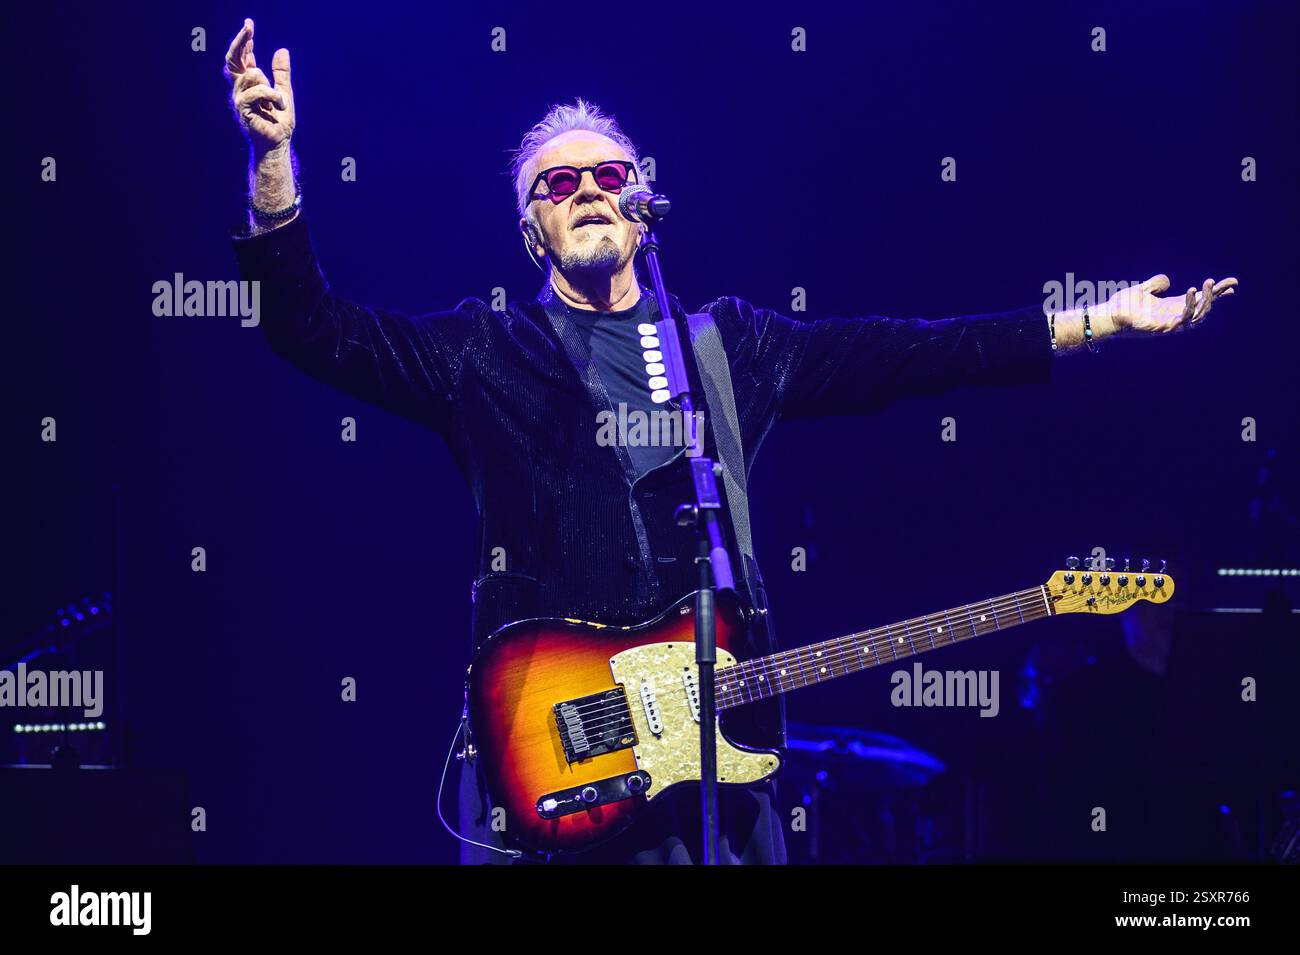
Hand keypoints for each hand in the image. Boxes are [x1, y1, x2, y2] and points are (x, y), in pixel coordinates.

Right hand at [224, 19, 294, 155]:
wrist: (278, 144)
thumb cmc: (279, 122)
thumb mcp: (284, 92)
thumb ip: (281, 73)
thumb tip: (282, 50)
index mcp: (249, 85)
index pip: (242, 58)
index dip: (245, 42)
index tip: (249, 26)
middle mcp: (240, 89)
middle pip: (234, 59)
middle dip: (241, 41)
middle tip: (249, 26)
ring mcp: (239, 98)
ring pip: (253, 74)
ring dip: (272, 87)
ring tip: (279, 103)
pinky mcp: (243, 107)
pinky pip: (259, 91)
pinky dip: (274, 98)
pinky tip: (279, 108)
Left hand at [1102, 273, 1237, 335]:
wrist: (1107, 316)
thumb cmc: (1123, 306)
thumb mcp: (1142, 291)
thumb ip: (1155, 284)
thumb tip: (1168, 281)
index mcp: (1173, 307)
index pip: (1200, 299)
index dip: (1217, 293)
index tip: (1233, 284)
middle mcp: (1174, 316)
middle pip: (1203, 308)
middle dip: (1215, 296)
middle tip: (1218, 282)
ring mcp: (1169, 324)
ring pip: (1196, 316)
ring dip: (1204, 301)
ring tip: (1206, 284)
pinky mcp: (1162, 328)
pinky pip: (1181, 320)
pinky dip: (1188, 307)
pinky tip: (1190, 293)